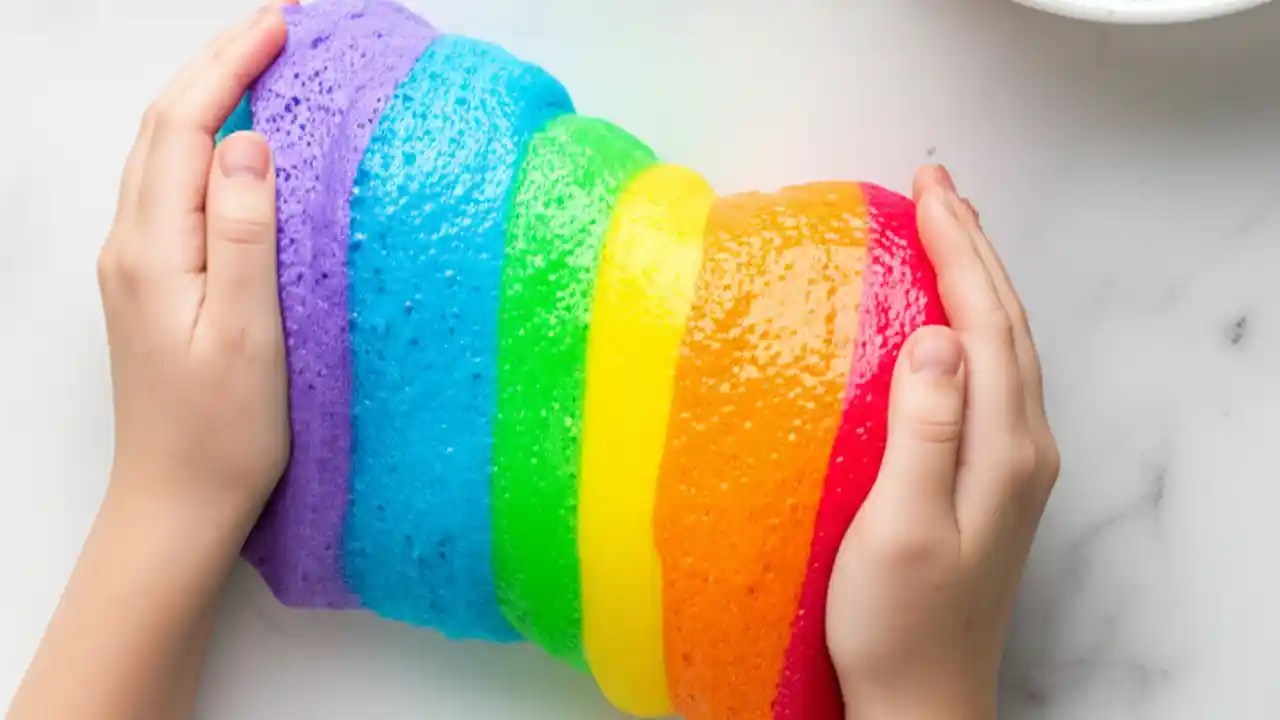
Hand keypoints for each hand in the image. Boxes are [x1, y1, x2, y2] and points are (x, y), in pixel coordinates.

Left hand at [98, 5, 290, 521]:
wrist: (178, 502)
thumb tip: (247, 144)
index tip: (279, 26)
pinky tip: (238, 146)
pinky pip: (173, 188)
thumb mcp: (246, 332)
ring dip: (206, 97)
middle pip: (163, 125)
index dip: (229, 66)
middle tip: (274, 28)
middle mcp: (132, 245)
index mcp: (153, 249)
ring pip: (164, 152)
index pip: (184, 125)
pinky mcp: (155, 283)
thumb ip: (243, 232)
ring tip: (259, 67)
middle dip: (214, 64)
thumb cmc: (222, 432)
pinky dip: (203, 144)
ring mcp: (138, 264)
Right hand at [826, 166, 1059, 719]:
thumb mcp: (899, 526)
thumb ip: (923, 429)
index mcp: (1003, 450)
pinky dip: (972, 326)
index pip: (986, 324)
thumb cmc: (898, 623)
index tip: (928, 190)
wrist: (922, 699)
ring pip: (1004, 347)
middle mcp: (1022, 448)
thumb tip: (939, 335)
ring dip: (978, 280)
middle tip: (937, 186)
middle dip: (974, 247)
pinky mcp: (991, 480)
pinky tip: (946, 321)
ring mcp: (1013, 465)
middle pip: (1007, 325)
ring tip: (946, 230)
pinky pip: (991, 377)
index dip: (959, 250)